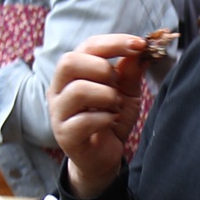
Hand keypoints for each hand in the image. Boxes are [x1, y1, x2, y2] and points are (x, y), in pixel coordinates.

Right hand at [49, 35, 150, 197]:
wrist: (104, 156)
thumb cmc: (111, 119)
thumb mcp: (126, 92)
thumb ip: (130, 72)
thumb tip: (140, 50)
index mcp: (73, 72)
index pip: (88, 46)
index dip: (114, 43)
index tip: (140, 44)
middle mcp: (59, 89)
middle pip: (70, 61)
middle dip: (102, 69)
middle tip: (117, 84)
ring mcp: (59, 113)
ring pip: (77, 90)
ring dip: (106, 96)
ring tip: (115, 106)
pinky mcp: (65, 135)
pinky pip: (83, 120)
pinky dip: (105, 119)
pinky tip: (111, 122)